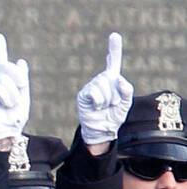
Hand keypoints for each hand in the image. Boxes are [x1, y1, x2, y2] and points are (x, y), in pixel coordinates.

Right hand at [0, 33, 30, 140]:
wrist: (5, 134)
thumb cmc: (14, 120)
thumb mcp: (24, 96)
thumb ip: (22, 79)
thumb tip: (20, 61)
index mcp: (4, 83)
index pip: (0, 62)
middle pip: (6, 66)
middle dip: (17, 77)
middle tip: (20, 90)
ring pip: (3, 78)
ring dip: (13, 92)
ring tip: (11, 104)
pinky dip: (7, 95)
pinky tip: (6, 104)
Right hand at [77, 32, 133, 146]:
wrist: (102, 130)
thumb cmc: (114, 116)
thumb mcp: (126, 102)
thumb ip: (127, 89)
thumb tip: (117, 79)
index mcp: (113, 80)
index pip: (114, 62)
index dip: (114, 48)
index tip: (114, 35)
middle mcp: (101, 81)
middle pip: (110, 77)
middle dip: (115, 93)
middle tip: (112, 104)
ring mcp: (91, 87)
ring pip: (103, 84)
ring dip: (108, 98)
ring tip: (104, 107)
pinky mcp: (83, 95)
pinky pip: (95, 92)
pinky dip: (100, 101)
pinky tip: (97, 107)